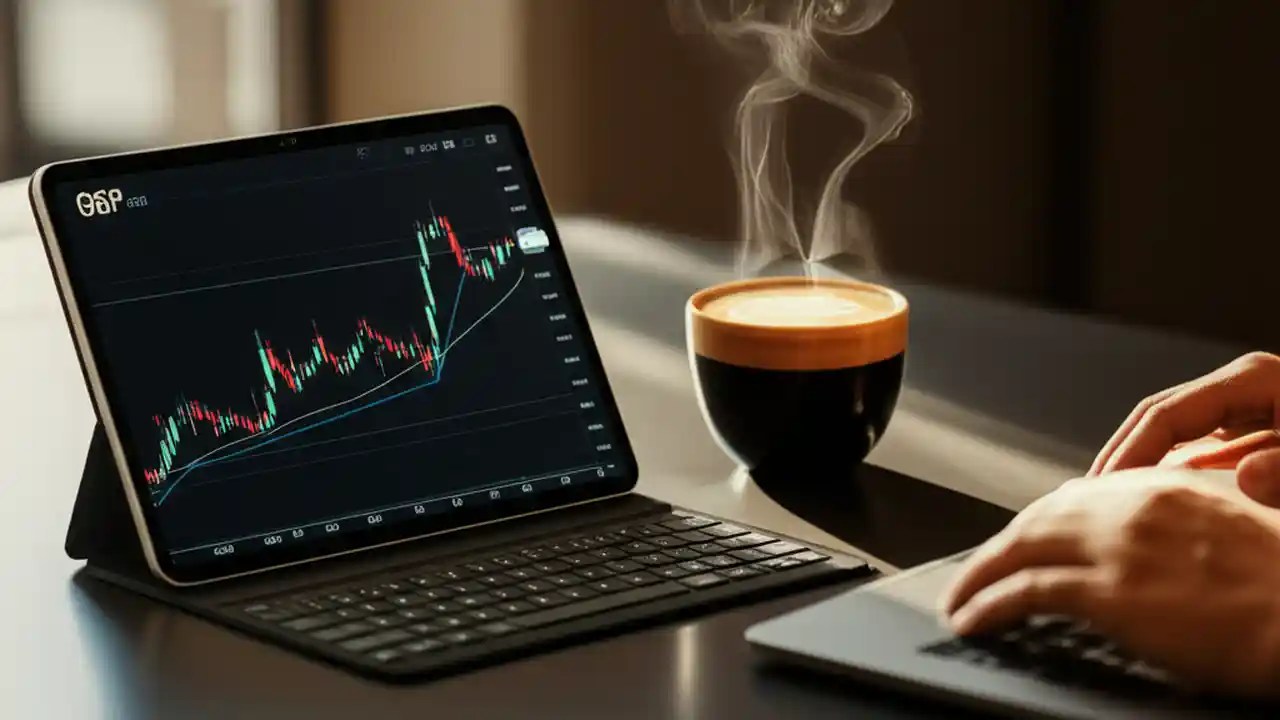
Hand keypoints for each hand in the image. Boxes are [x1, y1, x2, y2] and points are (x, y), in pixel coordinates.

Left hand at [942, 469, 1279, 697]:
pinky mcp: (1110, 591)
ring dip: (978, 574)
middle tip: (974, 570)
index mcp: (1165, 487)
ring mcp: (1119, 547)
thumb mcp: (1232, 532)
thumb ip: (1183, 526)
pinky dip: (988, 602)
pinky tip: (971, 617)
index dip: (1040, 521)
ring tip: (958, 599)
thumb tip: (1150, 551)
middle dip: (1000, 545)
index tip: (1018, 541)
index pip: (1078, 495)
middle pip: (1039, 517)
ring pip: (1019, 548)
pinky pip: (1026, 591)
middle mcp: (1134, 506)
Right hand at [1089, 352, 1279, 505]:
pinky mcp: (1249, 432)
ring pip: (1172, 433)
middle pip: (1157, 416)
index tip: (1106, 492)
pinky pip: (1196, 449)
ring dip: (1138, 463)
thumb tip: (1247, 476)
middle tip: (1088, 497)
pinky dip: (1168, 473)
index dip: (1131, 452)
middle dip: (1120, 454)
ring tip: (1107, 500)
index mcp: (1253, 379)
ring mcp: (1242, 408)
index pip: (1167, 414)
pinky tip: (1150, 500)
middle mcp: (1238, 387)